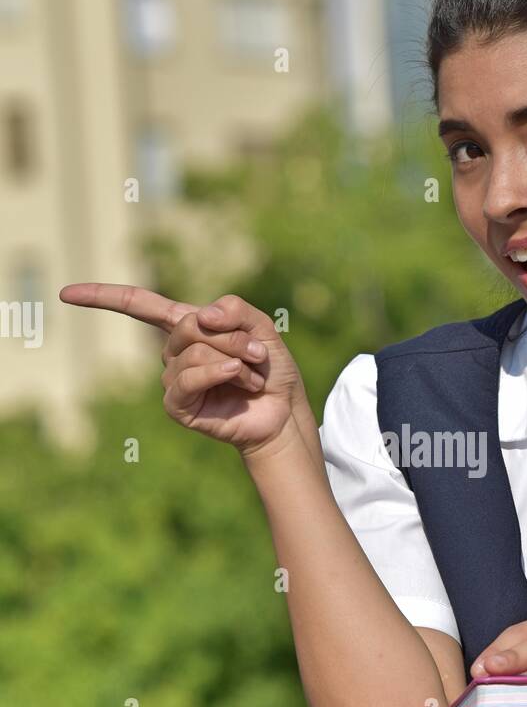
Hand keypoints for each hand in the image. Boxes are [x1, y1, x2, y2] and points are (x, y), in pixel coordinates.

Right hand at [58, 283, 307, 456]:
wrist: (282, 412)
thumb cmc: (269, 370)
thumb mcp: (261, 328)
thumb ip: (235, 310)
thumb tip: (201, 315)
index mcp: (186, 327)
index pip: (138, 305)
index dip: (102, 297)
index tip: (65, 294)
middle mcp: (173, 353)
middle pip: (188, 326)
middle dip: (232, 337)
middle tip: (257, 354)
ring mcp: (173, 380)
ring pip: (194, 351)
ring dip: (235, 358)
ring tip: (252, 375)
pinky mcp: (177, 406)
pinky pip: (189, 378)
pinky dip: (219, 372)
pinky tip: (241, 380)